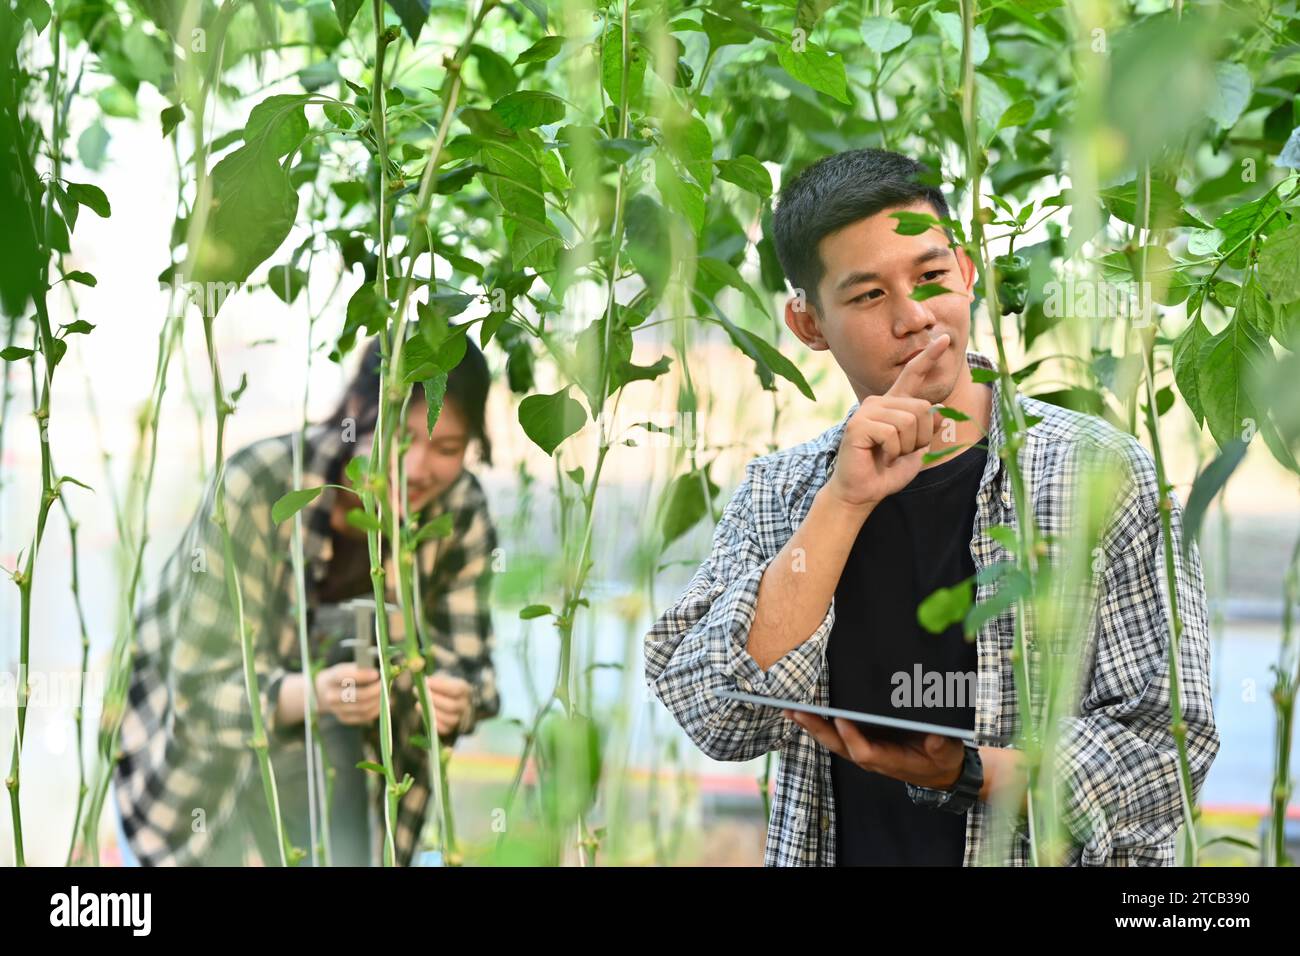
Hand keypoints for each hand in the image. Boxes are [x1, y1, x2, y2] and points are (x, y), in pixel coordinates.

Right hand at [315, 662, 382, 725]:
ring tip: (385, 692)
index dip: (362, 675)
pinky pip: (365, 716)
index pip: (344, 676)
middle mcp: (331, 696)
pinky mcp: (344, 719)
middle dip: (374, 690)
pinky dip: (376, 709)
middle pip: (356, 695)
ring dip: (378, 700)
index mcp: (330, 679)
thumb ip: (360, 669)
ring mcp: (337, 710)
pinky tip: (382, 702)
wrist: (325, 692)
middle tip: (384, 684)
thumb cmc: (341, 677)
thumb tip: (378, 674)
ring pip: (363, 707)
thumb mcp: (346, 668)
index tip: (376, 673)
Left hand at [416, 672, 473, 736]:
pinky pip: (445, 729)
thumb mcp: (441, 678)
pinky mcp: (452, 728)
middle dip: (433, 700)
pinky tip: (425, 713)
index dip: (439, 686)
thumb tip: (420, 679)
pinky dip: (434, 722)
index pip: (456, 690)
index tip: (425, 682)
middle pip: (452, 706)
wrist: (449, 697)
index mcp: (465, 690)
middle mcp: (465, 705)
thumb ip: (432, 679)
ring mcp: (460, 718)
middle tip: (418, 692)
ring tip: (419, 704)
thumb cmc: (443, 686)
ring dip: (432, 712)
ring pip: (449, 719)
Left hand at [783, 709, 964, 789]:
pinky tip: (804, 713)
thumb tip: (936, 738)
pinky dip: (819, 724)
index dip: (852, 738)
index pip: (865, 752)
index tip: (841, 720)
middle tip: (796, 712)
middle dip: (817, 729)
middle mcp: (871, 757)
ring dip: (811, 726)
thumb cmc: (941, 759)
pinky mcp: (862, 743)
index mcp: (890, 761)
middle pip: (839, 745)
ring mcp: (864, 751)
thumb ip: (941, 746)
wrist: (939, 770)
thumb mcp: (947, 753)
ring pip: (832, 740)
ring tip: (790, 710)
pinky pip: (836, 735)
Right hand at [823, 333, 950, 509]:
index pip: (912, 376)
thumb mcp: (917, 449)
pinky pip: (892, 433)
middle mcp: (878, 402)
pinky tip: (880, 456)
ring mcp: (866, 412)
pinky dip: (893, 451)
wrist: (862, 491)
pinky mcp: (857, 425)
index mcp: (893, 405)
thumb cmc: (887, 471)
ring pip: (909, 421)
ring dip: (906, 446)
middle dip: (920, 437)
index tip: (944, 339)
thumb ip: (928, 428)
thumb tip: (937, 410)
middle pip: (921, 408)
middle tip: (901, 452)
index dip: (928, 358)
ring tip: (889, 454)